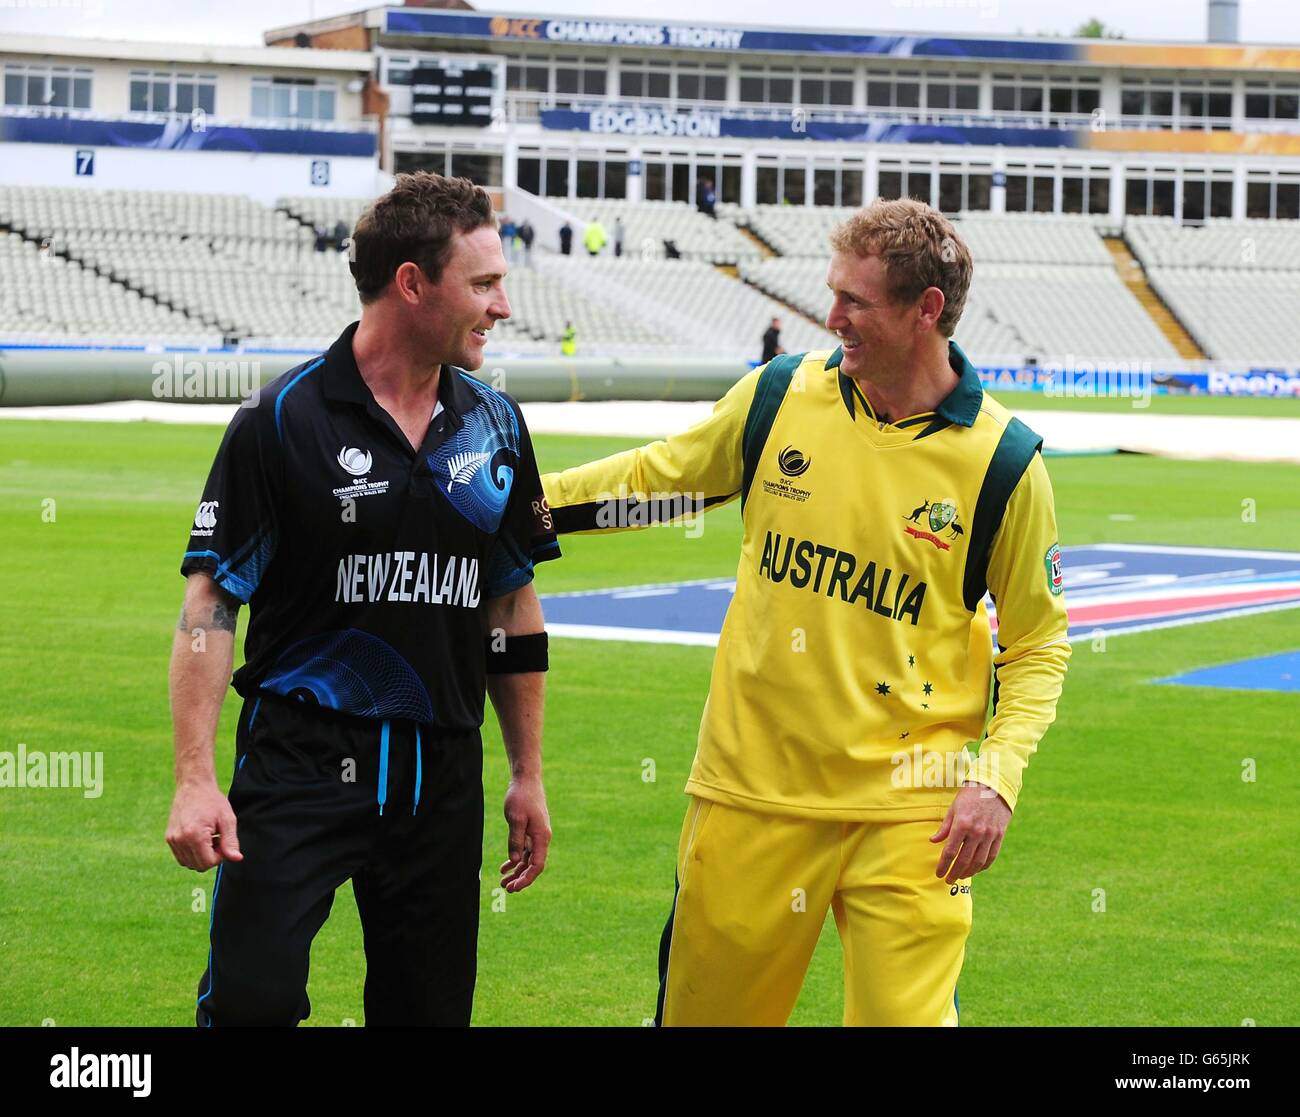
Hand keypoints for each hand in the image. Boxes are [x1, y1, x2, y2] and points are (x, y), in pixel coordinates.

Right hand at [166, 780, 242, 871]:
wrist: (193, 786)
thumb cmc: (213, 801)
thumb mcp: (227, 820)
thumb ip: (231, 842)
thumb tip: (237, 859)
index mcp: (194, 836)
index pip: (208, 863)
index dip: (220, 857)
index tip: (224, 842)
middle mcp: (179, 840)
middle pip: (198, 866)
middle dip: (211, 857)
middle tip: (218, 839)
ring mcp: (172, 839)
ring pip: (189, 863)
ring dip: (201, 856)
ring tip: (209, 837)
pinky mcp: (169, 838)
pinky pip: (181, 856)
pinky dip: (192, 852)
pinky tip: (200, 838)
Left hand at [499, 775, 550, 893]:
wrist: (526, 780)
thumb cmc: (521, 797)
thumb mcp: (515, 818)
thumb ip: (515, 840)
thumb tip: (516, 861)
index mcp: (541, 837)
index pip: (537, 865)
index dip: (527, 879)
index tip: (514, 888)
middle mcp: (541, 838)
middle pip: (533, 865)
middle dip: (521, 879)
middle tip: (507, 889)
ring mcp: (536, 835)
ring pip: (528, 859)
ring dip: (517, 871)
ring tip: (503, 881)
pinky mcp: (531, 830)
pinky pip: (524, 850)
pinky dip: (516, 859)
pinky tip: (505, 867)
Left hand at [929, 782, 1010, 884]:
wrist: (994, 787)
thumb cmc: (969, 797)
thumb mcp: (953, 809)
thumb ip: (944, 827)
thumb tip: (933, 841)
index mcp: (962, 824)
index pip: (950, 851)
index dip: (943, 865)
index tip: (938, 873)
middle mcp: (976, 832)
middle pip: (964, 860)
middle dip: (954, 873)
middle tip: (948, 881)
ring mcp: (989, 835)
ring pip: (978, 861)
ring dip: (968, 872)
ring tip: (960, 877)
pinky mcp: (999, 836)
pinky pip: (991, 856)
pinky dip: (983, 866)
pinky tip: (975, 870)